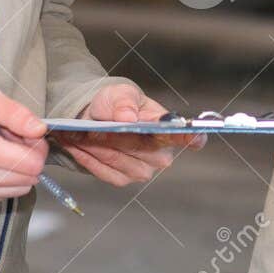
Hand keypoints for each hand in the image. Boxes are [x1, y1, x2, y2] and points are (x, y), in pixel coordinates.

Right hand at [0, 80, 47, 207]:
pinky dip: (5, 178)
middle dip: (28, 156)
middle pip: (28, 177)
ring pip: (19, 188)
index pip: (30, 164)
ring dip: (18, 168)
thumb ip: (15, 113)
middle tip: (11, 136)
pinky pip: (4, 195)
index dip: (37, 146)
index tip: (27, 132)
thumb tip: (40, 130)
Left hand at [51, 82, 202, 187]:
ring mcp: (142, 170)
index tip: (195, 137)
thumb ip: (124, 102)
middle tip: (94, 126)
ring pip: (119, 161)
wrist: (96, 117)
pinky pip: (105, 172)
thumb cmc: (115, 103)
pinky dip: (89, 159)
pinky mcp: (123, 179)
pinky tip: (78, 147)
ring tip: (80, 134)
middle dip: (115, 138)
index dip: (192, 137)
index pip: (186, 136)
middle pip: (141, 149)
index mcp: (166, 129)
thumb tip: (128, 117)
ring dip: (96, 148)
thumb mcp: (119, 93)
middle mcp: (160, 154)